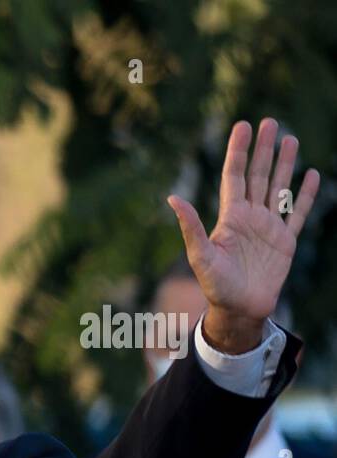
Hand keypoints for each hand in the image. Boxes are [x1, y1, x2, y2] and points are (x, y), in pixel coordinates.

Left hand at [168, 118, 319, 352]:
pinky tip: (311, 175)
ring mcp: (269, 227)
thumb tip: (172, 198)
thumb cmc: (215, 285)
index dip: (238, 151)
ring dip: (285, 164)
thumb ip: (190, 226)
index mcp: (230, 217)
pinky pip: (298, 213)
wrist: (239, 309)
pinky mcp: (286, 241)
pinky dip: (305, 195)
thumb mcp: (200, 255)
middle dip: (263, 150)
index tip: (242, 126)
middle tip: (269, 122)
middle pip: (258, 175)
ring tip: (289, 139)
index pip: (234, 176)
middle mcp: (250, 217)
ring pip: (279, 188)